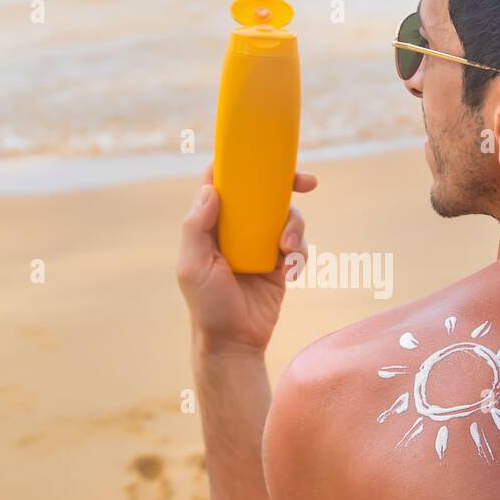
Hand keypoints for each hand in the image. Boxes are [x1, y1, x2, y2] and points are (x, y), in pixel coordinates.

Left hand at [176, 163, 317, 354]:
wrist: (235, 343)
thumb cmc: (207, 306)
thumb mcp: (192, 267)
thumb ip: (196, 227)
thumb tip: (212, 190)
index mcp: (210, 224)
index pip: (221, 182)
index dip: (238, 164)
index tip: (260, 157)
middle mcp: (236, 228)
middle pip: (262, 192)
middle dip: (286, 182)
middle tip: (307, 181)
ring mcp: (260, 244)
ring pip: (286, 216)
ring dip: (295, 226)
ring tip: (288, 250)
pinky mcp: (279, 262)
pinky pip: (299, 245)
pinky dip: (300, 252)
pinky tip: (290, 270)